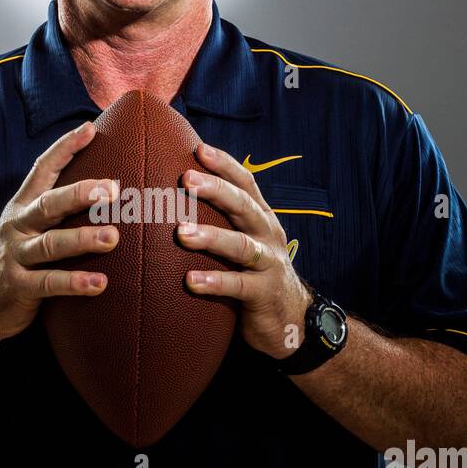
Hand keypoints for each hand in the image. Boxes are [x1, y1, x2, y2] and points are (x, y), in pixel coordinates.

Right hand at [0, 121, 118, 340]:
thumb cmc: (18, 261)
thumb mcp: (30, 229)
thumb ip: (57, 211)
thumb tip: (106, 190)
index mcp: (23, 207)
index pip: (43, 168)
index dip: (65, 147)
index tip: (91, 128)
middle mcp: (18, 226)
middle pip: (49, 204)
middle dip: (80, 193)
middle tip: (113, 189)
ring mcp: (15, 256)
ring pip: (51, 244)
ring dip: (83, 240)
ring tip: (113, 238)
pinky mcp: (18, 287)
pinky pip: (49, 283)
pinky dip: (74, 283)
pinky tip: (100, 284)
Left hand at [178, 142, 312, 359]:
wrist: (291, 319)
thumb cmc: (254, 274)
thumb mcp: (244, 242)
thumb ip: (222, 221)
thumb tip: (175, 197)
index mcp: (261, 218)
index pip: (246, 183)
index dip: (224, 165)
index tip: (198, 149)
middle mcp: (268, 235)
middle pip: (243, 206)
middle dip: (215, 189)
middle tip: (186, 178)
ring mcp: (269, 264)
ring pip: (241, 245)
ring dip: (211, 236)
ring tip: (181, 233)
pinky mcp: (264, 294)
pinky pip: (238, 286)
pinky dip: (215, 281)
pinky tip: (190, 280)